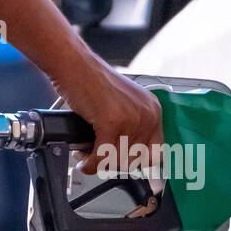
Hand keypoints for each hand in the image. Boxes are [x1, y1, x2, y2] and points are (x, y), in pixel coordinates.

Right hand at [53, 52, 162, 175]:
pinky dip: (90, 163)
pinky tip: (83, 159)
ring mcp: (132, 119)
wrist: (74, 65)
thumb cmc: (92, 83)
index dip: (136, 163)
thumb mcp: (124, 105)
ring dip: (99, 163)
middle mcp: (148, 114)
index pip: (156, 153)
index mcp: (154, 110)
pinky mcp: (113, 122)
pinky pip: (102, 156)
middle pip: (134, 160)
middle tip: (98, 157)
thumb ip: (132, 129)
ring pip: (118, 161)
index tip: (121, 165)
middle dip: (112, 163)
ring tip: (87, 156)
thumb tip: (129, 159)